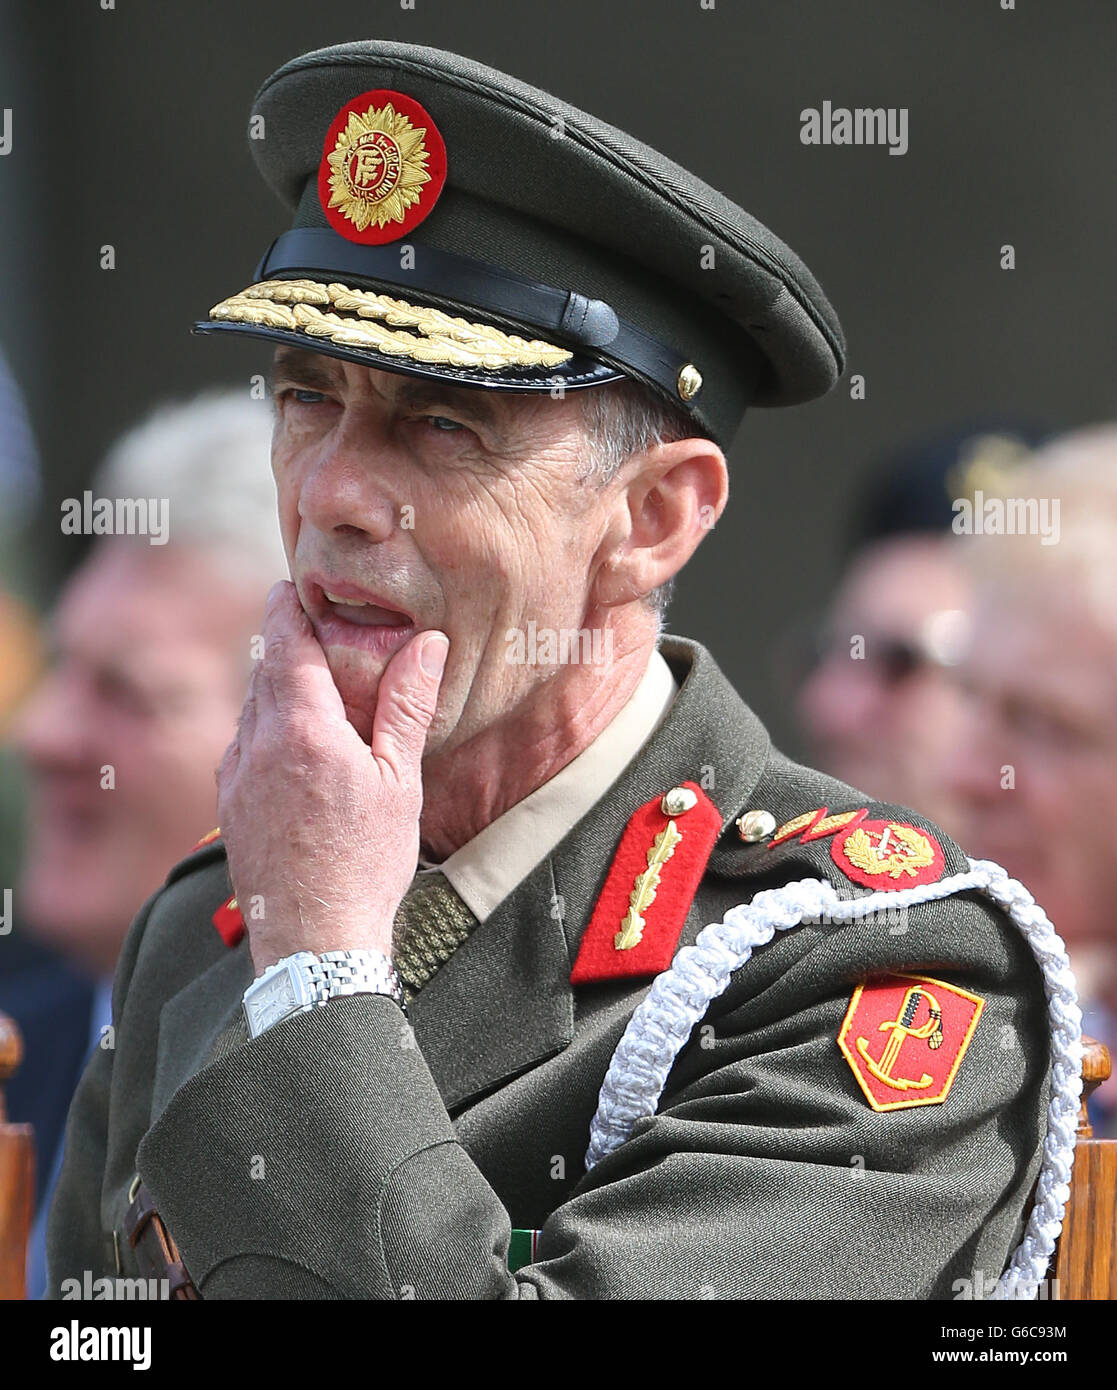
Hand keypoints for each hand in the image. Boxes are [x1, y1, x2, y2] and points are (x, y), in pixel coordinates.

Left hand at [217, 581, 448, 974]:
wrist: (314, 940)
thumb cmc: (365, 864)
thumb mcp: (400, 780)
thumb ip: (407, 705)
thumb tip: (427, 645)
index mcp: (302, 729)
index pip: (285, 642)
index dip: (288, 607)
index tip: (296, 588)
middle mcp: (257, 744)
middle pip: (265, 671)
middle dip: (290, 648)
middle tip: (322, 636)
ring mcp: (236, 776)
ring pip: (251, 710)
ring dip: (279, 691)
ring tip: (317, 695)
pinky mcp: (230, 805)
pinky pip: (243, 746)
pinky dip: (267, 731)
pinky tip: (298, 751)